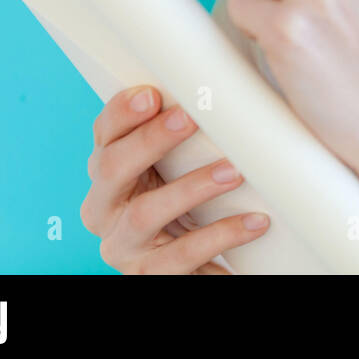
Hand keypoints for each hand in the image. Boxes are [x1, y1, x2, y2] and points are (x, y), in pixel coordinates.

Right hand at [80, 85, 270, 273]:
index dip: (121, 112)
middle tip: (189, 118)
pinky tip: (255, 221)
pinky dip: (222, 235)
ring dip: (192, 187)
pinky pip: (184, 256)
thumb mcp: (175, 164)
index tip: (151, 93)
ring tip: (234, 172)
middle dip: (150, 140)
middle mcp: (102, 208)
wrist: (190, 264)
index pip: (103, 134)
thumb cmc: (187, 200)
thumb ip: (181, 132)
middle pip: (111, 168)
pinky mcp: (149, 275)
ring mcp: (122, 246)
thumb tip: (219, 83)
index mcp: (105, 171)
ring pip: (145, 213)